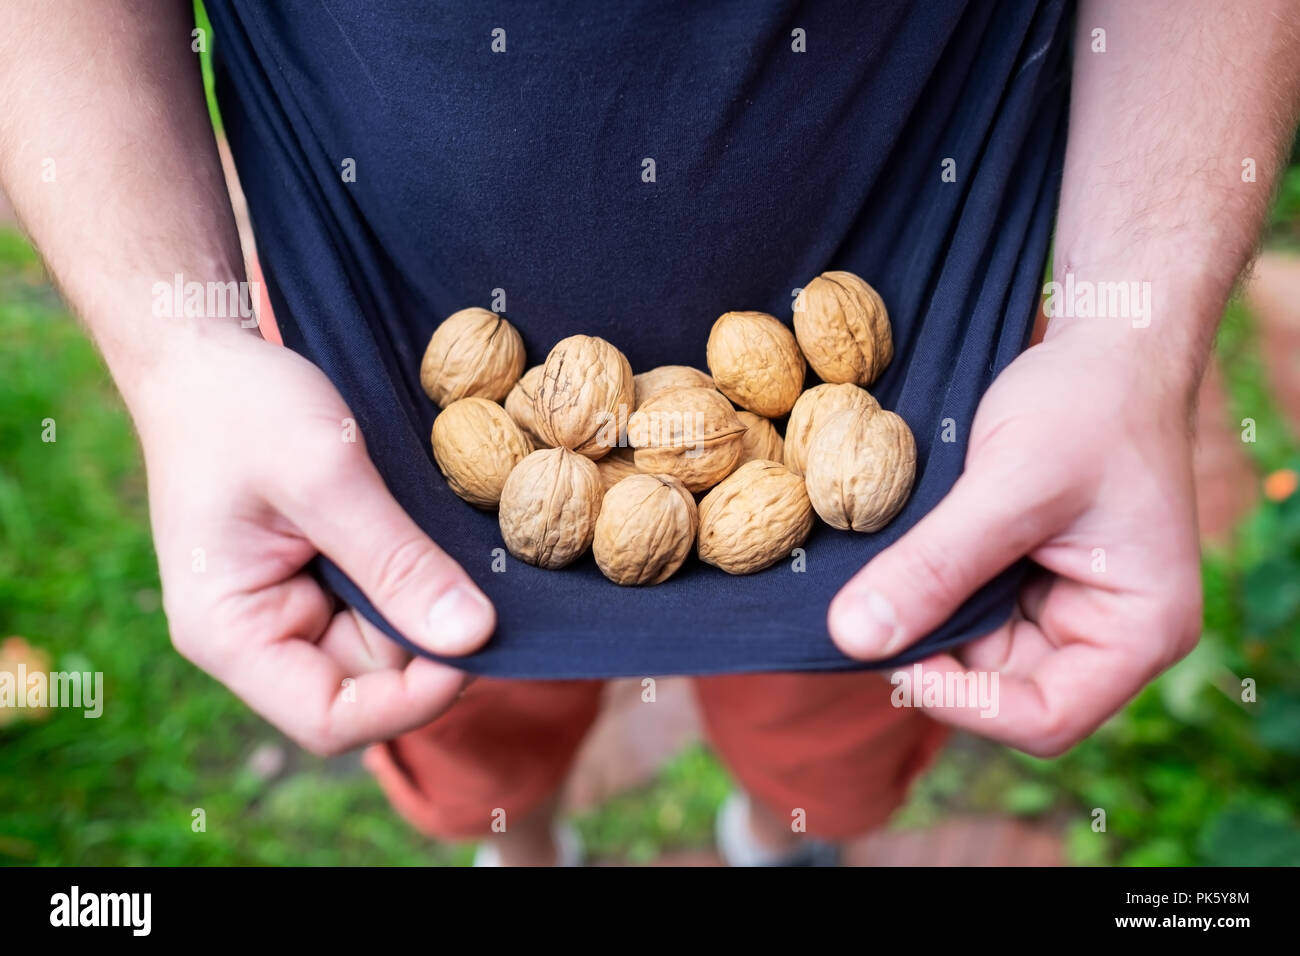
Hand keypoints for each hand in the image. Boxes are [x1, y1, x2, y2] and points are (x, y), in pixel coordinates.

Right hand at [132, 323, 493, 754]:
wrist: (205, 354)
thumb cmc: (242, 407)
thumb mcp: (326, 475)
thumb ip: (397, 561)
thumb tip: (473, 638)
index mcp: (230, 633)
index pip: (330, 719)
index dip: (411, 700)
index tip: (474, 640)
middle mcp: (256, 637)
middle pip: (369, 682)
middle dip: (425, 634)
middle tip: (472, 567)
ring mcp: (287, 610)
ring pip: (387, 640)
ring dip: (423, 596)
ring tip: (432, 526)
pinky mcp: (316, 580)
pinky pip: (382, 601)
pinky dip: (413, 572)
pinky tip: (418, 525)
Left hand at [827, 326, 1202, 755]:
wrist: (1105, 343)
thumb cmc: (1087, 403)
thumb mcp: (1010, 483)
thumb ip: (935, 564)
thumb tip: (852, 638)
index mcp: (1138, 630)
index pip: (1043, 720)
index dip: (962, 703)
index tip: (891, 652)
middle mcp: (1106, 634)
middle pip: (999, 689)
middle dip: (934, 647)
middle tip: (871, 595)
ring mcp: (1065, 609)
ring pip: (970, 649)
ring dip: (926, 608)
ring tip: (900, 548)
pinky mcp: (1029, 581)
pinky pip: (964, 607)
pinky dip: (930, 582)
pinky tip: (913, 541)